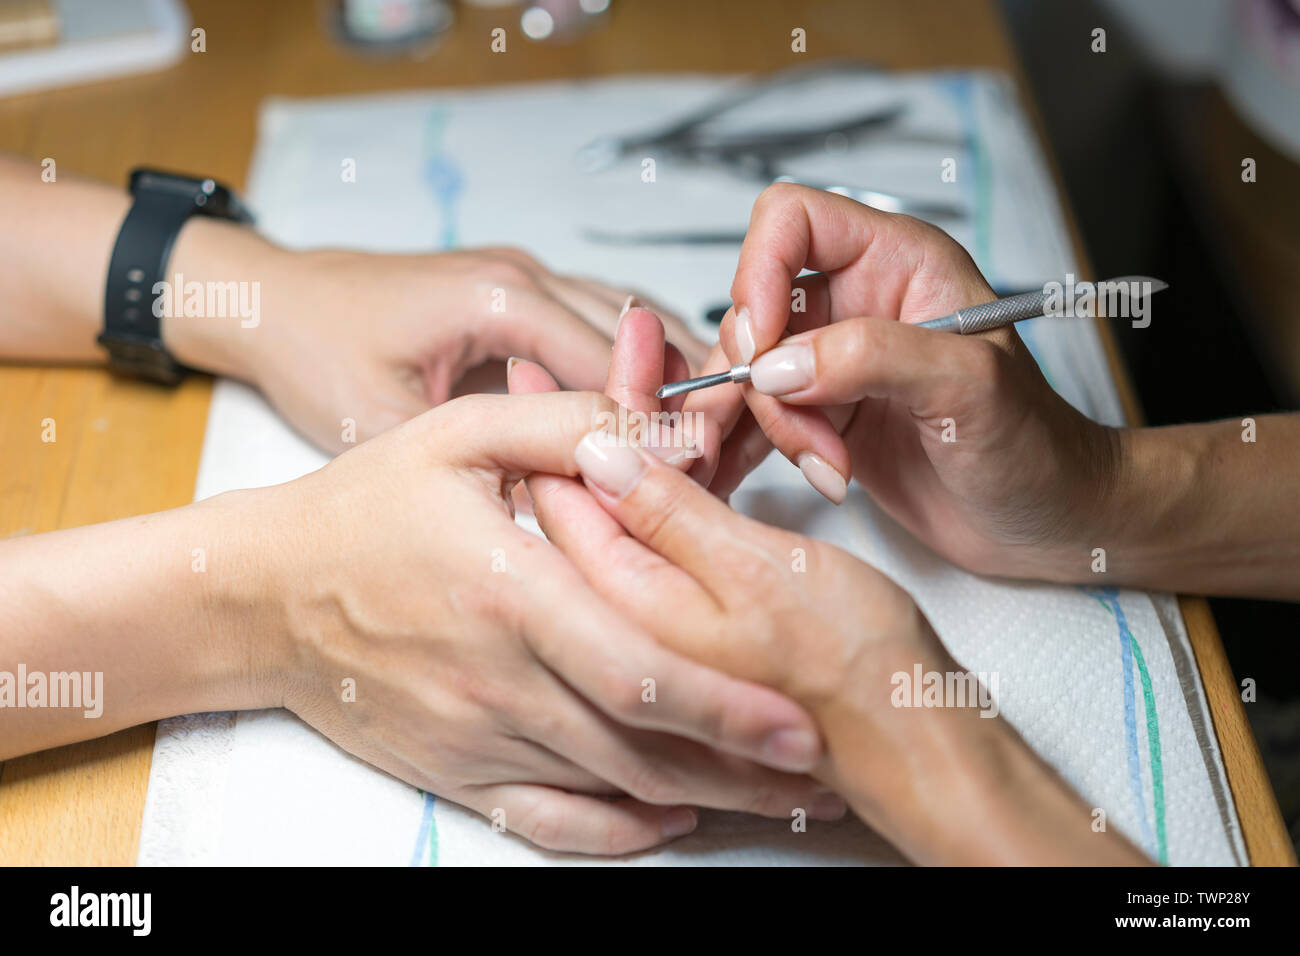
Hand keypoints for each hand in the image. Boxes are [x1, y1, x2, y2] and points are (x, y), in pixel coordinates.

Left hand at [164, 221, 708, 451]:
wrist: (269, 300)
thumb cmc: (314, 353)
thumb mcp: (390, 425)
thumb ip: (481, 460)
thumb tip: (567, 503)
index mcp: (501, 299)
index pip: (612, 360)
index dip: (660, 419)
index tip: (699, 471)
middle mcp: (524, 274)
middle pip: (641, 330)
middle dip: (681, 392)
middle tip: (718, 458)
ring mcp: (521, 274)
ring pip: (628, 318)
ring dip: (662, 374)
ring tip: (699, 441)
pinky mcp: (513, 288)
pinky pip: (594, 320)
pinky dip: (628, 362)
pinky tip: (643, 415)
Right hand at [255, 389, 839, 854]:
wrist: (262, 595)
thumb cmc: (362, 508)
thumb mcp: (459, 433)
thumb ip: (567, 423)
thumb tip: (661, 427)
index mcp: (509, 593)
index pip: (637, 669)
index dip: (725, 705)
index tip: (801, 721)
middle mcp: (500, 680)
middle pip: (641, 745)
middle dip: (739, 766)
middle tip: (819, 771)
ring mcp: (478, 737)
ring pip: (609, 787)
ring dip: (699, 797)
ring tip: (775, 797)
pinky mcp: (457, 770)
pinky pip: (549, 821)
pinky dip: (616, 832)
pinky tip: (671, 821)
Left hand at [508, 309, 1146, 863]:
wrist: (909, 733)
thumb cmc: (846, 661)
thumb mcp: (754, 571)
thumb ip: (668, 513)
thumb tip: (593, 451)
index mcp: (629, 597)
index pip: (562, 494)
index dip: (552, 416)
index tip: (537, 360)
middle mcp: (635, 605)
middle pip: (594, 490)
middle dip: (602, 407)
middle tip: (614, 338)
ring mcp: (670, 606)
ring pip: (633, 501)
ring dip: (641, 429)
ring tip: (644, 361)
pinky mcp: (709, 604)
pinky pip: (672, 523)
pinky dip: (677, 468)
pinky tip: (685, 433)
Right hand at [684, 183, 1116, 580]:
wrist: (1047, 519)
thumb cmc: (1036, 445)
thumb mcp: (969, 388)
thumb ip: (874, 358)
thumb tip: (780, 364)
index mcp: (899, 262)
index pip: (793, 220)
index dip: (761, 271)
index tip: (763, 344)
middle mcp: (858, 302)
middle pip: (757, 310)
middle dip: (768, 380)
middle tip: (813, 436)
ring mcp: (834, 361)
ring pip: (751, 372)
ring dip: (772, 427)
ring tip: (830, 469)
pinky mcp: (822, 414)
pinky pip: (758, 418)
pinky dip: (756, 451)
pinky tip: (795, 476)